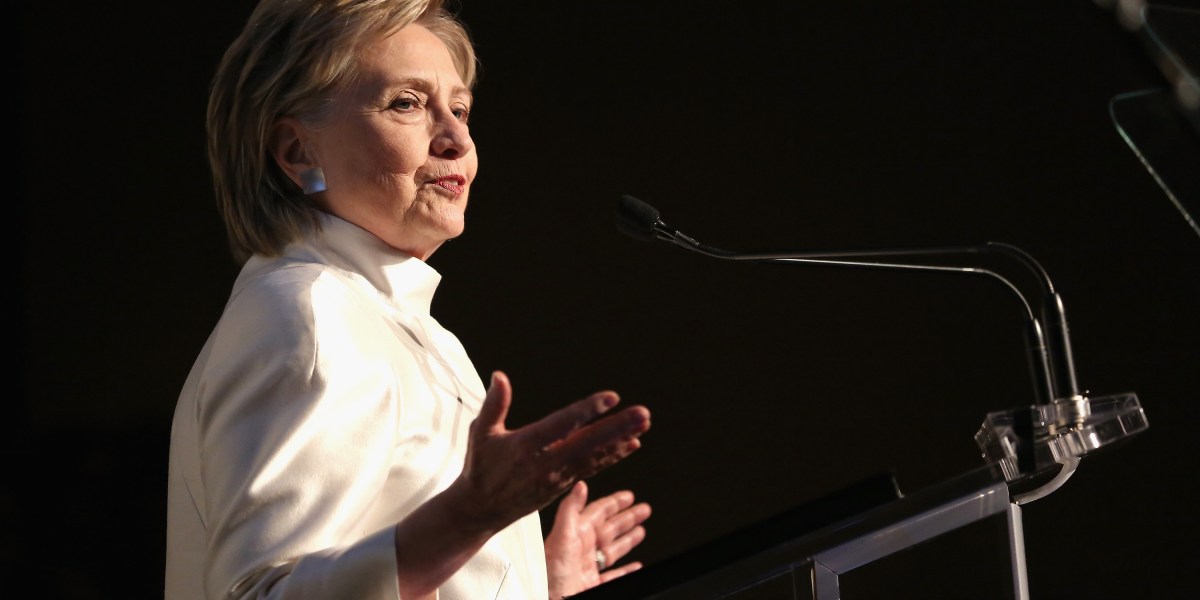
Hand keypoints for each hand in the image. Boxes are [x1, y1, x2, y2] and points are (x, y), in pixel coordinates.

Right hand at [452, 371, 651, 532]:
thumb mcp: (481, 434)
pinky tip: (632, 444)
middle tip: (643, 413)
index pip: (562, 425)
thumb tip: (500, 375)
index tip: (611, 398)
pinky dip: (613, 455)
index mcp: (527, 445)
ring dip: (622, 439)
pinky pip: (593, 467)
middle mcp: (547, 462)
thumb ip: (494, 404)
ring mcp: (558, 475)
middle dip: (617, 427)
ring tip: (644, 424)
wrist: (482, 510)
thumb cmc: (481, 467)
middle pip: (588, 442)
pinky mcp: (564, 483)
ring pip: (595, 455)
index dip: (587, 411)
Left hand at [544, 480, 650, 597]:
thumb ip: (570, 510)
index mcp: (575, 534)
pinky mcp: (592, 584)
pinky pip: (613, 575)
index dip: (614, 503)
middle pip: (609, 529)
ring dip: (628, 540)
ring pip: (612, 550)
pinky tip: (636, 565)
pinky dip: (626, 570)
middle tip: (644, 510)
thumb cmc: (550, 574)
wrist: (547, 599)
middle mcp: (581, 549)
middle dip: (627, 518)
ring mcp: (587, 568)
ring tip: (641, 531)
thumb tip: (580, 485)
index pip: (598, 512)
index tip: (629, 496)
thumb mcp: (561, 537)